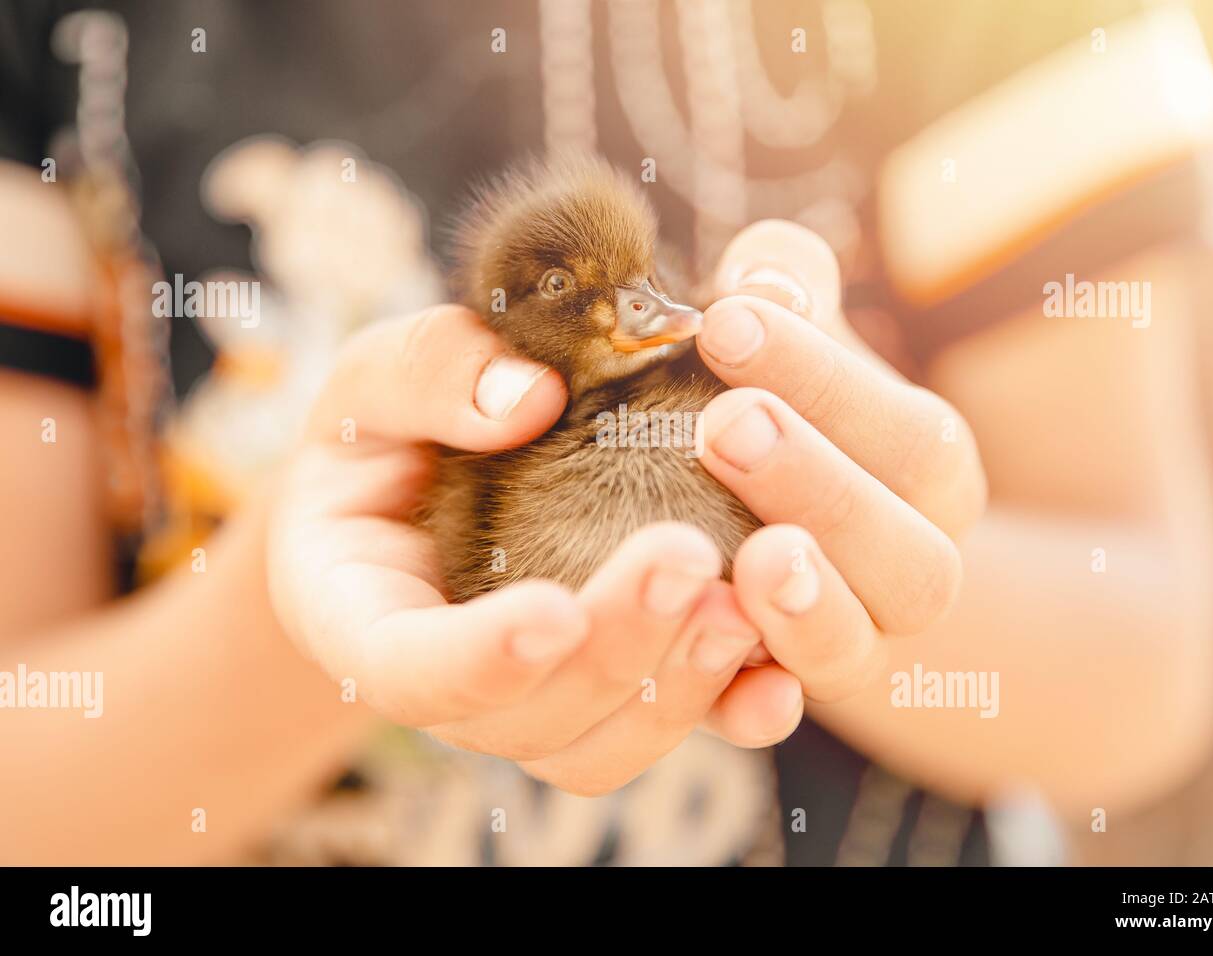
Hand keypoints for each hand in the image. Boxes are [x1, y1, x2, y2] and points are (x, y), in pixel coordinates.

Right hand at [267, 305, 799, 794]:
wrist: (421, 481)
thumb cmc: (386, 430)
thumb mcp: (376, 377)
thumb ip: (429, 373)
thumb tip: (527, 399)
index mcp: (360, 615)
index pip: (406, 671)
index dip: (478, 660)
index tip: (554, 612)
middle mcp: (449, 686)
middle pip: (525, 720)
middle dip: (612, 652)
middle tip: (685, 559)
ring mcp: (531, 702)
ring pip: (600, 748)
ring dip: (676, 690)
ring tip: (743, 604)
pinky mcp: (608, 695)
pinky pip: (663, 729)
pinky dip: (727, 712)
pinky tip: (781, 675)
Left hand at [694, 221, 987, 710]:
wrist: (813, 536)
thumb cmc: (788, 406)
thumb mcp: (797, 337)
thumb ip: (786, 290)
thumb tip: (763, 280)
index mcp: (926, 470)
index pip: (906, 430)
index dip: (821, 379)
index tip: (724, 321)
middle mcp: (910, 564)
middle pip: (908, 549)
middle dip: (817, 484)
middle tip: (724, 425)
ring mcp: (853, 639)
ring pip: (858, 644)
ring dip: (810, 606)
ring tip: (754, 559)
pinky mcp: (780, 690)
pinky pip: (778, 715)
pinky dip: (756, 707)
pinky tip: (734, 685)